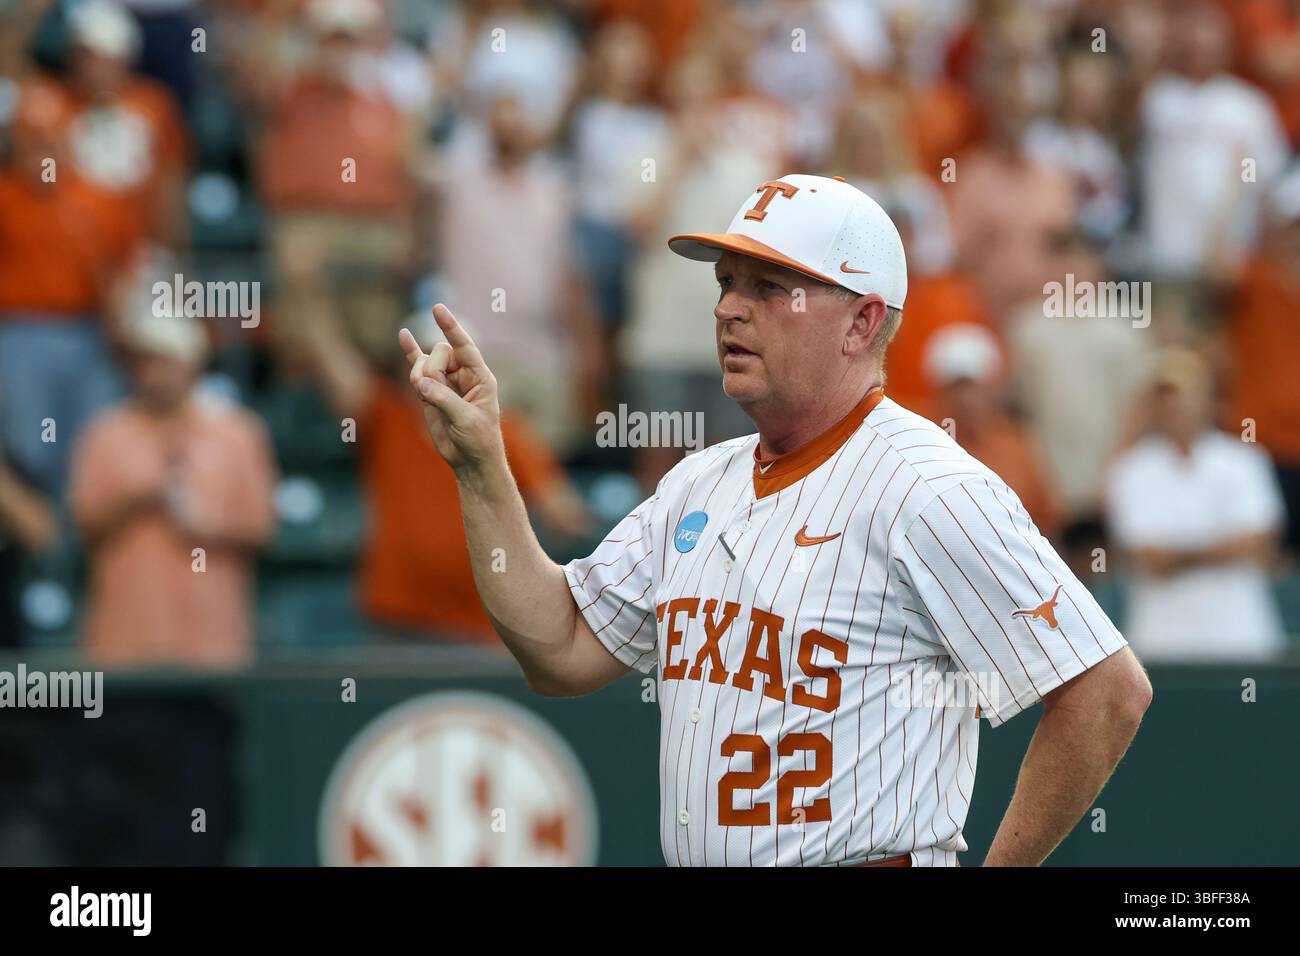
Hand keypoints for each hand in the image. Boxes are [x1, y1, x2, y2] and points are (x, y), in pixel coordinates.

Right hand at [399, 304, 503, 473]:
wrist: (470, 460)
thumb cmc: (479, 440)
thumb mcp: (466, 420)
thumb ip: (444, 399)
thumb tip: (421, 383)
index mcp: (480, 377)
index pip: (464, 346)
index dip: (451, 328)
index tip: (437, 309)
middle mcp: (463, 375)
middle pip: (439, 353)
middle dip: (430, 368)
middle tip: (432, 391)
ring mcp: (445, 381)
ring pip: (424, 363)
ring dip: (419, 375)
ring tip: (425, 394)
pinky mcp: (430, 391)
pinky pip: (417, 367)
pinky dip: (410, 353)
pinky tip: (404, 335)